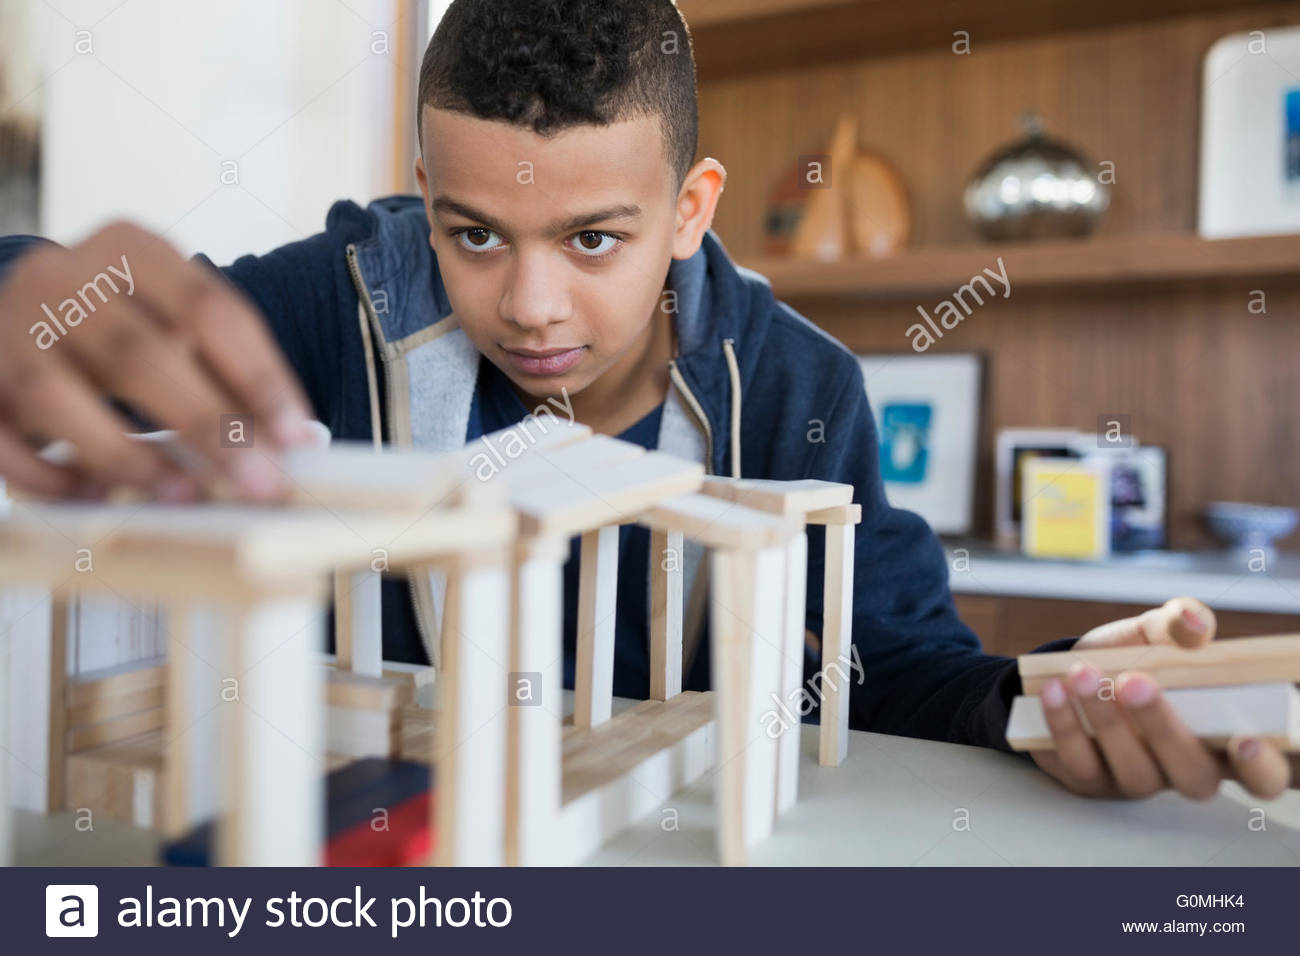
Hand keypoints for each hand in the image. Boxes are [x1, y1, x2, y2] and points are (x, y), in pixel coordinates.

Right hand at [0, 222, 312, 501]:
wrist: (21, 308)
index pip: (208, 308)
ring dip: (127, 456)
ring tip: (184, 496)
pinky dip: (52, 478)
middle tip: (258, 482)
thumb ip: (225, 369)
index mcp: (129, 248)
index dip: (258, 376)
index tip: (297, 436)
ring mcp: (5, 328)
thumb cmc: (122, 322)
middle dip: (207, 425)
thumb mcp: (173, 319)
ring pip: (57, 396)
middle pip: (138, 352)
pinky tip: (98, 497)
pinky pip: (3, 442)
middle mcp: (60, 277)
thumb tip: (289, 444)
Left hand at [1029, 597, 1294, 800]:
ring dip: (1107, 721)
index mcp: (1222, 739)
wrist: (1068, 670)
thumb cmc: (1131, 658)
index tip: (1247, 738)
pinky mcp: (1088, 781)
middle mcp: (1184, 769)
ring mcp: (1136, 781)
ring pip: (1135, 772)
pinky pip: (1079, 763)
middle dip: (1167, 732)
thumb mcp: (1154, 634)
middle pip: (1196, 778)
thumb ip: (1179, 623)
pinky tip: (1054, 689)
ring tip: (1083, 673)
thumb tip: (1192, 622)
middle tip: (1137, 682)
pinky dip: (1064, 724)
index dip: (1263, 768)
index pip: (1264, 774)